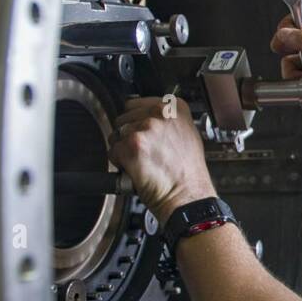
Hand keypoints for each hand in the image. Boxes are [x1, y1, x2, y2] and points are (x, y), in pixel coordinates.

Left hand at [109, 95, 216, 224]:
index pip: (135, 103)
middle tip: (146, 152)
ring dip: (124, 150)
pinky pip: (113, 152)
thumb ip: (166, 121)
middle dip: (128, 136)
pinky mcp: (132, 146)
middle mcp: (160, 114)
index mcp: (175, 108)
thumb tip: (146, 117)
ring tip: (143, 161)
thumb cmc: (188, 173)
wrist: (188, 196)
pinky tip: (137, 169)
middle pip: (123, 118)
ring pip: (116, 135)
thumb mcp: (187, 135)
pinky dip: (120, 163)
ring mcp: (146, 128)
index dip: (135, 121)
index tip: (142, 132)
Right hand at [270, 13, 301, 132]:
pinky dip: (298, 84)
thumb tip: (285, 33)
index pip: (296, 18)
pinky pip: (296, 75)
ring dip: (295, 75)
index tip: (281, 44)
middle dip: (288, 58)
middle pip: (290, 42)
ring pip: (291, 62)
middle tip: (300, 69)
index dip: (285, 30)